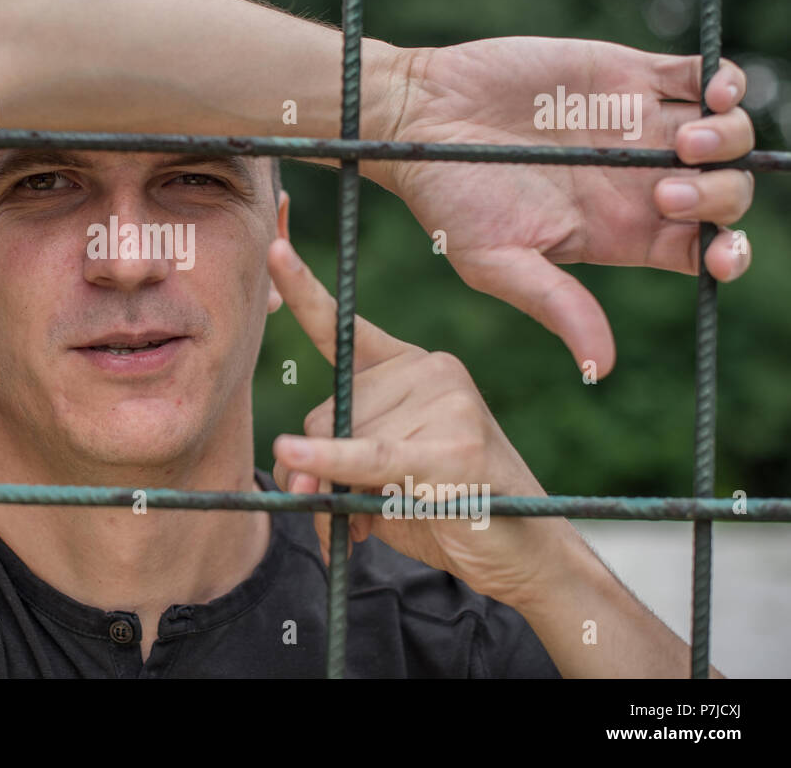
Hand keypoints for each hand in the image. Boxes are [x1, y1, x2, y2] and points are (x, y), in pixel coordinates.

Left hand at [267, 236, 577, 608]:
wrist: (526, 552)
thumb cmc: (443, 509)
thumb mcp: (375, 476)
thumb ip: (329, 464)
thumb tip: (290, 469)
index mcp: (412, 365)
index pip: (346, 328)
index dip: (305, 290)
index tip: (275, 248)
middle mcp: (431, 369)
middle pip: (327, 411)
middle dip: (323, 466)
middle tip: (360, 502)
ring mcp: (448, 402)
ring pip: (341, 441)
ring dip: (341, 494)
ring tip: (390, 512)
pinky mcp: (455, 449)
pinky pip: (371, 456)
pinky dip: (331, 463)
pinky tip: (293, 457)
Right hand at [387, 37, 754, 374]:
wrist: (418, 118)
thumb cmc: (448, 198)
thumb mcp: (496, 262)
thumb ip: (555, 304)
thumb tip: (600, 368)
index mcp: (619, 231)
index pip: (704, 248)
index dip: (728, 253)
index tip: (716, 252)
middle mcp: (639, 180)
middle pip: (727, 193)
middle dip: (720, 196)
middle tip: (666, 193)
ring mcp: (637, 125)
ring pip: (728, 134)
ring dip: (728, 140)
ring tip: (683, 142)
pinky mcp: (626, 74)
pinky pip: (701, 72)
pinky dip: (725, 80)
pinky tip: (711, 92)